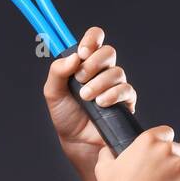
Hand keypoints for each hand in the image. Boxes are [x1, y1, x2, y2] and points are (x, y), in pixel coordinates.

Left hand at [43, 27, 136, 174]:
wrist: (77, 142)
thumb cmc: (65, 116)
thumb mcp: (53, 93)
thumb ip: (57, 72)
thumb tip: (73, 57)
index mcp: (85, 63)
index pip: (95, 38)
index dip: (92, 38)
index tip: (83, 51)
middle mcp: (102, 71)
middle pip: (108, 52)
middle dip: (93, 64)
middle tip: (80, 79)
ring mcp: (115, 85)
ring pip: (117, 71)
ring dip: (99, 83)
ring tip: (86, 97)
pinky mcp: (126, 101)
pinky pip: (126, 90)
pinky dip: (112, 94)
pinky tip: (101, 103)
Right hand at [98, 125, 179, 180]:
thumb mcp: (104, 167)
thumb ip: (108, 153)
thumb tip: (108, 150)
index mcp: (148, 140)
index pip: (166, 133)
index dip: (163, 144)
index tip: (160, 155)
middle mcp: (167, 150)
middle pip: (178, 150)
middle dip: (172, 161)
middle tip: (160, 177)